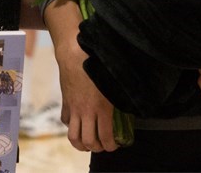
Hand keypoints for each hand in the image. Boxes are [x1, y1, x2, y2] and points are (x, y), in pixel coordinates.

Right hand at [54, 35, 116, 151]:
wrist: (74, 53)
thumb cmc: (97, 62)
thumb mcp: (113, 79)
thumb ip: (120, 93)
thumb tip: (135, 100)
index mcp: (102, 107)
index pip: (105, 136)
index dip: (111, 145)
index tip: (115, 145)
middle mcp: (86, 111)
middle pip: (88, 141)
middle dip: (97, 148)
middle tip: (103, 146)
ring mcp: (74, 108)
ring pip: (73, 137)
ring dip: (81, 144)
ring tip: (88, 144)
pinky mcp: (66, 103)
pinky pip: (66, 121)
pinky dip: (72, 126)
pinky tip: (78, 123)